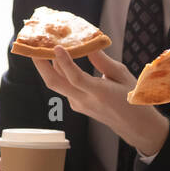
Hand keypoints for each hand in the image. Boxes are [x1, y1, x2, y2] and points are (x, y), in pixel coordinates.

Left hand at [33, 47, 168, 155]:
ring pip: (57, 84)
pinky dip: (59, 73)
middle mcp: (84, 101)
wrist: (135, 126)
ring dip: (48, 67)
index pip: (75, 78)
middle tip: (34, 47)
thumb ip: (103, 62)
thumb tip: (88, 44)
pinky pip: (64, 87)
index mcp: (99, 93)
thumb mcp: (122, 76)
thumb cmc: (133, 99)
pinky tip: (59, 60)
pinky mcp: (77, 106)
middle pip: (55, 83)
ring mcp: (78, 105)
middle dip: (41, 65)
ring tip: (44, 48)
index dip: (64, 62)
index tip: (57, 47)